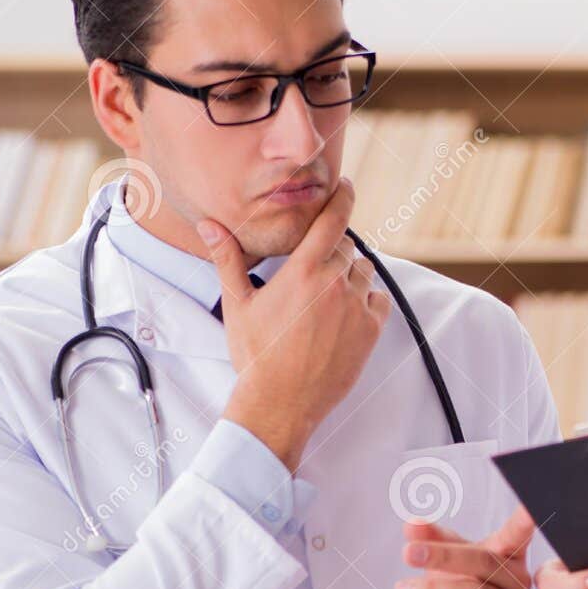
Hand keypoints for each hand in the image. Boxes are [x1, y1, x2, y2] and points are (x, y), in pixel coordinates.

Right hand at [199, 177, 390, 469]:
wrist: (279, 402)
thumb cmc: (255, 354)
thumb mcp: (238, 304)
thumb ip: (228, 259)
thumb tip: (209, 224)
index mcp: (303, 271)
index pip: (332, 220)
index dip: (341, 198)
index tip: (345, 185)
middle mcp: (334, 283)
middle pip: (345, 247)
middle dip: (332, 251)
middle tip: (314, 270)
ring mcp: (356, 308)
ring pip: (363, 271)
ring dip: (350, 275)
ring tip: (326, 296)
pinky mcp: (371, 331)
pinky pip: (378, 299)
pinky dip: (366, 300)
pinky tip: (345, 313)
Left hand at [395, 507, 535, 588]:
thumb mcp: (453, 561)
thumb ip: (434, 540)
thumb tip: (412, 524)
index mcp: (508, 554)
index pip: (518, 534)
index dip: (524, 520)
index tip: (529, 506)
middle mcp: (515, 580)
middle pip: (483, 561)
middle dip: (443, 555)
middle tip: (408, 552)